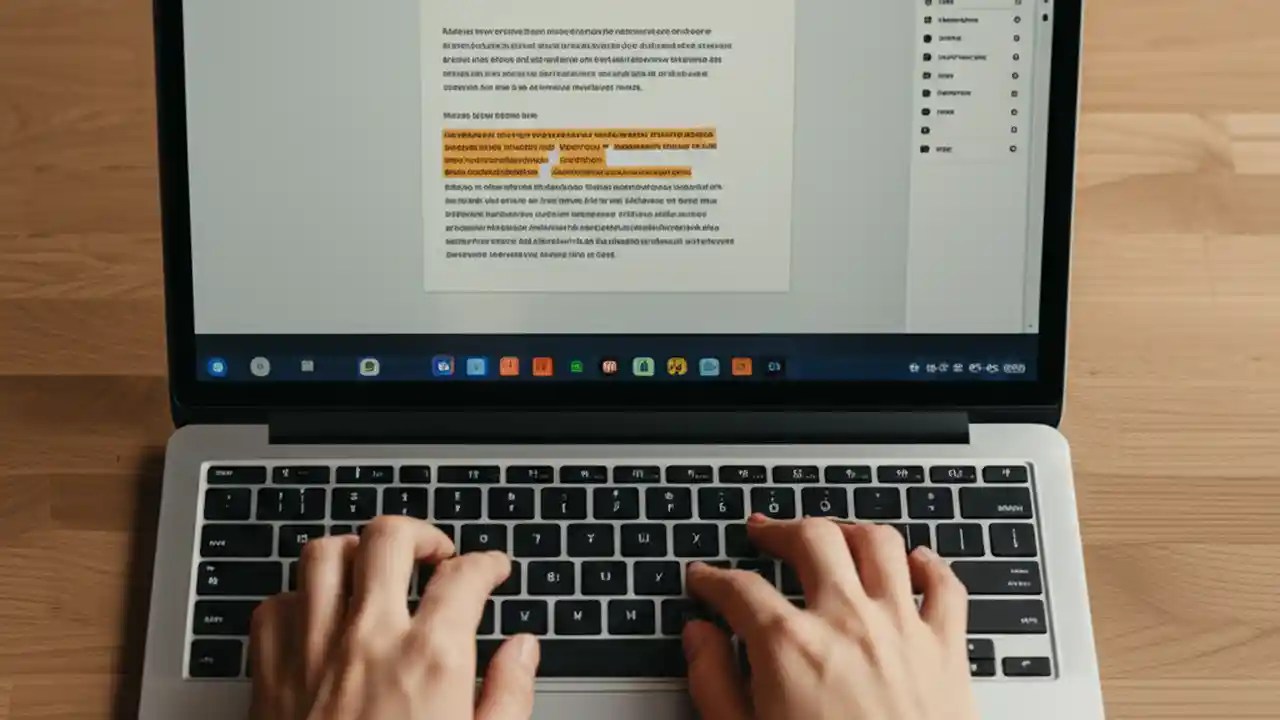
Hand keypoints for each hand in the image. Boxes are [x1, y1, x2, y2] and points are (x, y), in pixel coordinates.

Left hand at [249, 516, 539, 719]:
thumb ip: (508, 695)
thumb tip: (523, 650)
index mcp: (431, 659)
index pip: (467, 574)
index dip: (489, 562)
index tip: (492, 569)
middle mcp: (369, 639)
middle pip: (389, 537)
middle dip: (421, 534)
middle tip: (435, 555)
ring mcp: (311, 651)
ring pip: (324, 554)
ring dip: (355, 552)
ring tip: (376, 570)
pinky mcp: (268, 674)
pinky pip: (275, 604)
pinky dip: (300, 597)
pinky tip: (321, 615)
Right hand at [682, 514, 976, 719]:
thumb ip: (714, 683)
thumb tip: (699, 638)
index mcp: (790, 647)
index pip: (738, 587)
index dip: (712, 577)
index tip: (705, 578)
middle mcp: (847, 622)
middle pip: (811, 539)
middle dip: (779, 529)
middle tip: (762, 533)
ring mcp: (902, 630)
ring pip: (879, 542)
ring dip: (849, 529)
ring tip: (831, 534)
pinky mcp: (947, 650)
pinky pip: (945, 585)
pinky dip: (929, 564)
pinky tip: (913, 561)